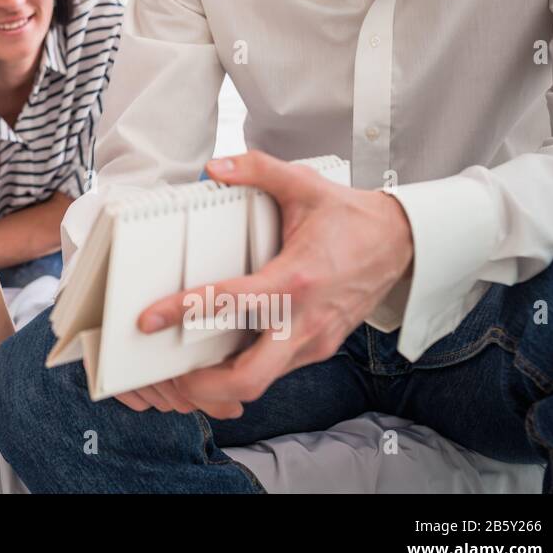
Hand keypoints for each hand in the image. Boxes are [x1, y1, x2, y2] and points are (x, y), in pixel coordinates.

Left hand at [113, 150, 413, 417]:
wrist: (402, 244)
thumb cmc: (352, 218)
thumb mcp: (304, 184)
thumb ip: (257, 169)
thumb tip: (215, 167)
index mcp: (295, 280)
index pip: (230, 304)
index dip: (184, 313)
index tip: (150, 319)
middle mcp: (305, 320)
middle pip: (248, 378)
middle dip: (202, 385)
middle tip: (166, 375)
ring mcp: (313, 341)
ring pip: (260, 382)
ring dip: (220, 385)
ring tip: (182, 373)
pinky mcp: (318, 348)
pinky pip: (275, 371)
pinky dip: (243, 374)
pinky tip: (218, 360)